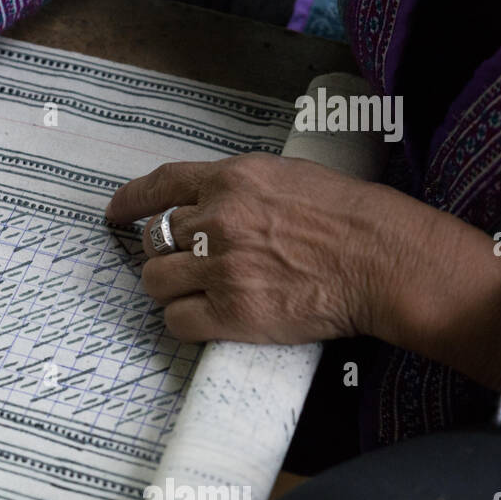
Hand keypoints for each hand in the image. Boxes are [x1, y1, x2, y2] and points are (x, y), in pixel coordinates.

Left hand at [105, 152, 500, 389]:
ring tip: (197, 292)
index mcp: (233, 180)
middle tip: (187, 266)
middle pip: (154, 240)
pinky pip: (176, 321)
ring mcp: (222, 267)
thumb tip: (205, 204)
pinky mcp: (232, 313)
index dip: (130, 202)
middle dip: (164, 254)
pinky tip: (206, 318)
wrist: (384, 260)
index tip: (116, 213)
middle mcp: (219, 220)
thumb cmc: (351, 217)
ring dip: (169, 288)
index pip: (160, 185)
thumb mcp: (289, 178)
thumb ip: (240, 189)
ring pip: (155, 281)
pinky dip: (184, 321)